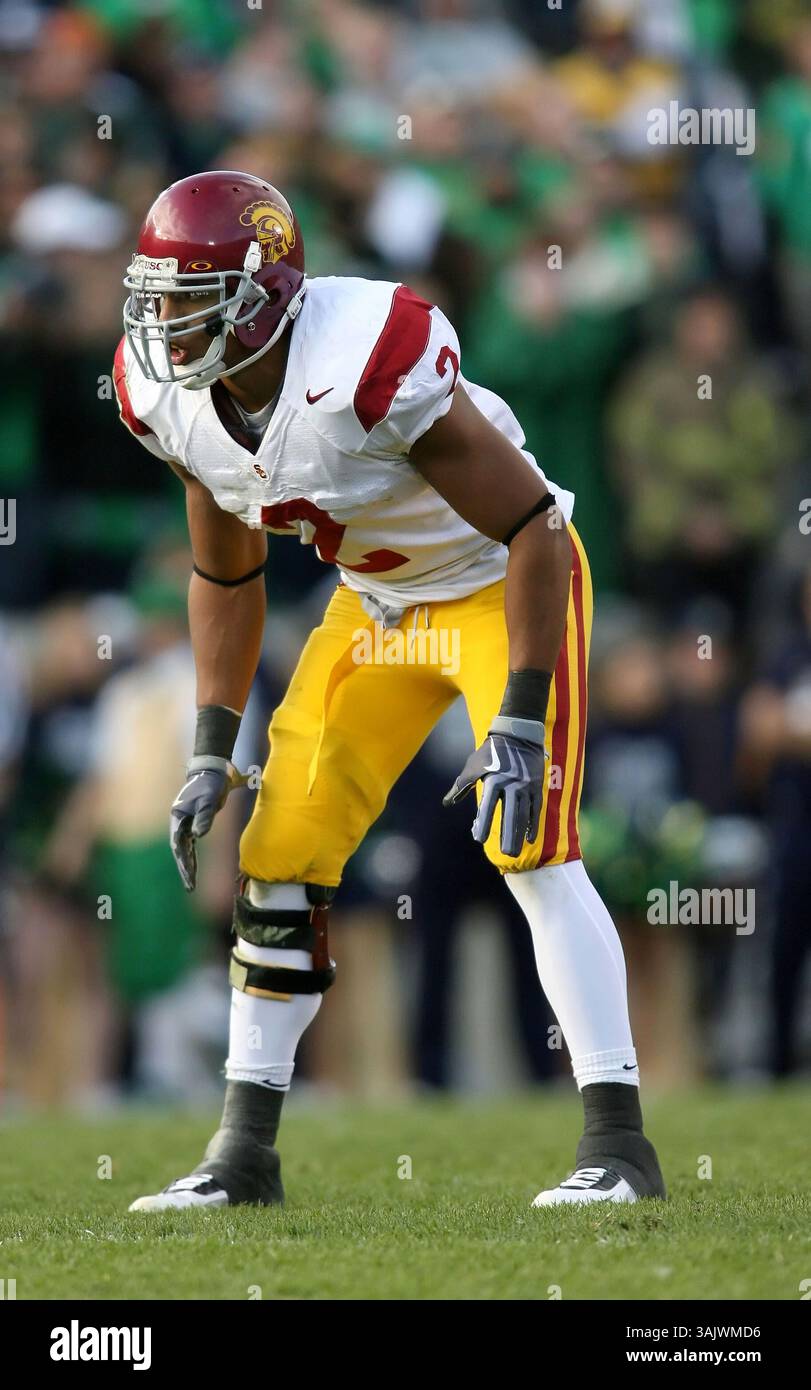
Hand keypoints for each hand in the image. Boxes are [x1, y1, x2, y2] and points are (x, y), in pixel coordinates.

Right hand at [170, 755, 248, 890]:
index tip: (188, 873)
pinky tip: (193, 867)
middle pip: (179, 850)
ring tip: (191, 884)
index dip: (182, 860)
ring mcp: (184, 823)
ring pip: (184, 849)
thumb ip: (204, 817)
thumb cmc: (210, 784)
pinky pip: (190, 844)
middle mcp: (178, 821)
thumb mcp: (208, 800)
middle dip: (184, 869)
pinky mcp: (193, 823)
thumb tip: (198, 835)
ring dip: (187, 865)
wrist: (212, 771)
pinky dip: (192, 856)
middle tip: (190, 887)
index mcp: (178, 816)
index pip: (178, 843)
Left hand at [443, 718, 546, 857]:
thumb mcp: (473, 766)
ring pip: (524, 815)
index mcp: (494, 780)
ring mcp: (527, 786)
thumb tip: (446, 803)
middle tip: (507, 854)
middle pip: (511, 815)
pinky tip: (529, 838)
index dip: (484, 823)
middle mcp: (512, 784)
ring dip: (521, 834)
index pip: (488, 806)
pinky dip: (532, 824)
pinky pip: (536, 809)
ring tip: (516, 851)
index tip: (479, 839)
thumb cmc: (490, 752)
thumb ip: (460, 786)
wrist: (518, 734)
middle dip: (509, 836)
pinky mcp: (537, 786)